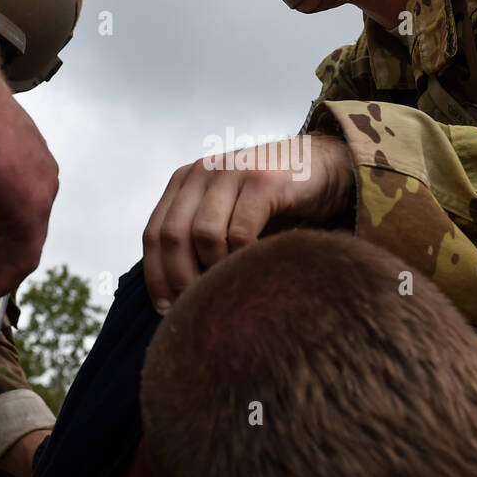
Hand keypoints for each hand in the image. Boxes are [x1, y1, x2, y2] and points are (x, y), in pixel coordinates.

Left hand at [142, 133, 353, 310]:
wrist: (323, 167)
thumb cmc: (274, 203)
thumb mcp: (227, 214)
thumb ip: (199, 239)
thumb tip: (174, 295)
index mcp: (186, 181)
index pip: (153, 233)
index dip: (156, 275)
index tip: (167, 309)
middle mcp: (202, 172)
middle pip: (172, 235)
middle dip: (181, 278)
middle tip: (198, 306)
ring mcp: (232, 172)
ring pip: (203, 234)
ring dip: (215, 269)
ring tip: (230, 286)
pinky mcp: (263, 180)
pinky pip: (240, 231)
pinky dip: (244, 258)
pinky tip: (255, 269)